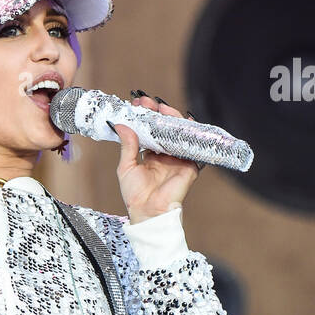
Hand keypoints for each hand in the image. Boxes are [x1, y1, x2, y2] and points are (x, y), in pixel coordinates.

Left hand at [110, 92, 201, 223]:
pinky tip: (185, 120)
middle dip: (158, 114)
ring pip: (178, 133)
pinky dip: (191, 132)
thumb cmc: (136, 195)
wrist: (148, 212)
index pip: (150, 131)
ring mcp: (178, 159)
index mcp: (151, 156)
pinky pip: (193, 146)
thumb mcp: (126, 167)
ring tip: (162, 108)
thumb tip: (121, 125)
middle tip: (148, 102)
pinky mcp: (189, 165)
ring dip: (172, 119)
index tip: (137, 105)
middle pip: (165, 129)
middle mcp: (166, 155)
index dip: (145, 117)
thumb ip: (127, 146)